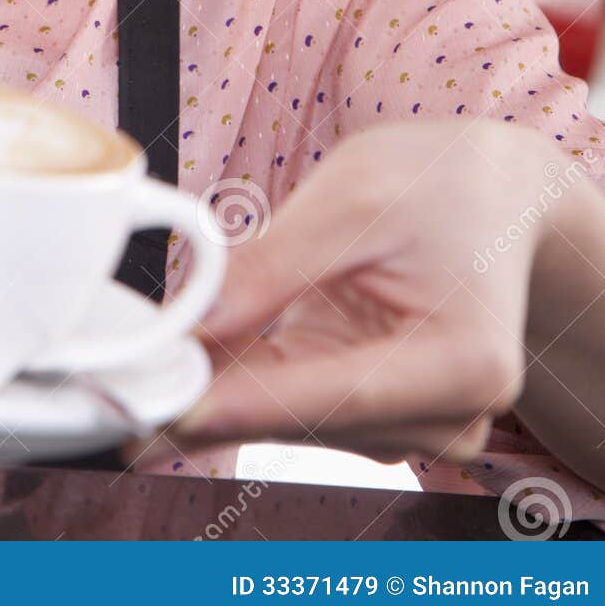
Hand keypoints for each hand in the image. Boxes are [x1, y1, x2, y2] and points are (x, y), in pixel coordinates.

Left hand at [163, 119, 567, 464]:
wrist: (490, 193)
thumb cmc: (437, 182)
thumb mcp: (353, 198)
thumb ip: (274, 267)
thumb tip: (196, 324)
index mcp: (465, 362)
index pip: (334, 396)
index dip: (241, 406)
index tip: (162, 411)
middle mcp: (451, 413)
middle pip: (304, 419)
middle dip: (209, 397)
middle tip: (115, 391)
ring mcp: (418, 423)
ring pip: (291, 418)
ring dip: (219, 387)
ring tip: (145, 361)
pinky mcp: (379, 413)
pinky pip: (294, 402)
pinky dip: (240, 378)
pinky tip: (187, 359)